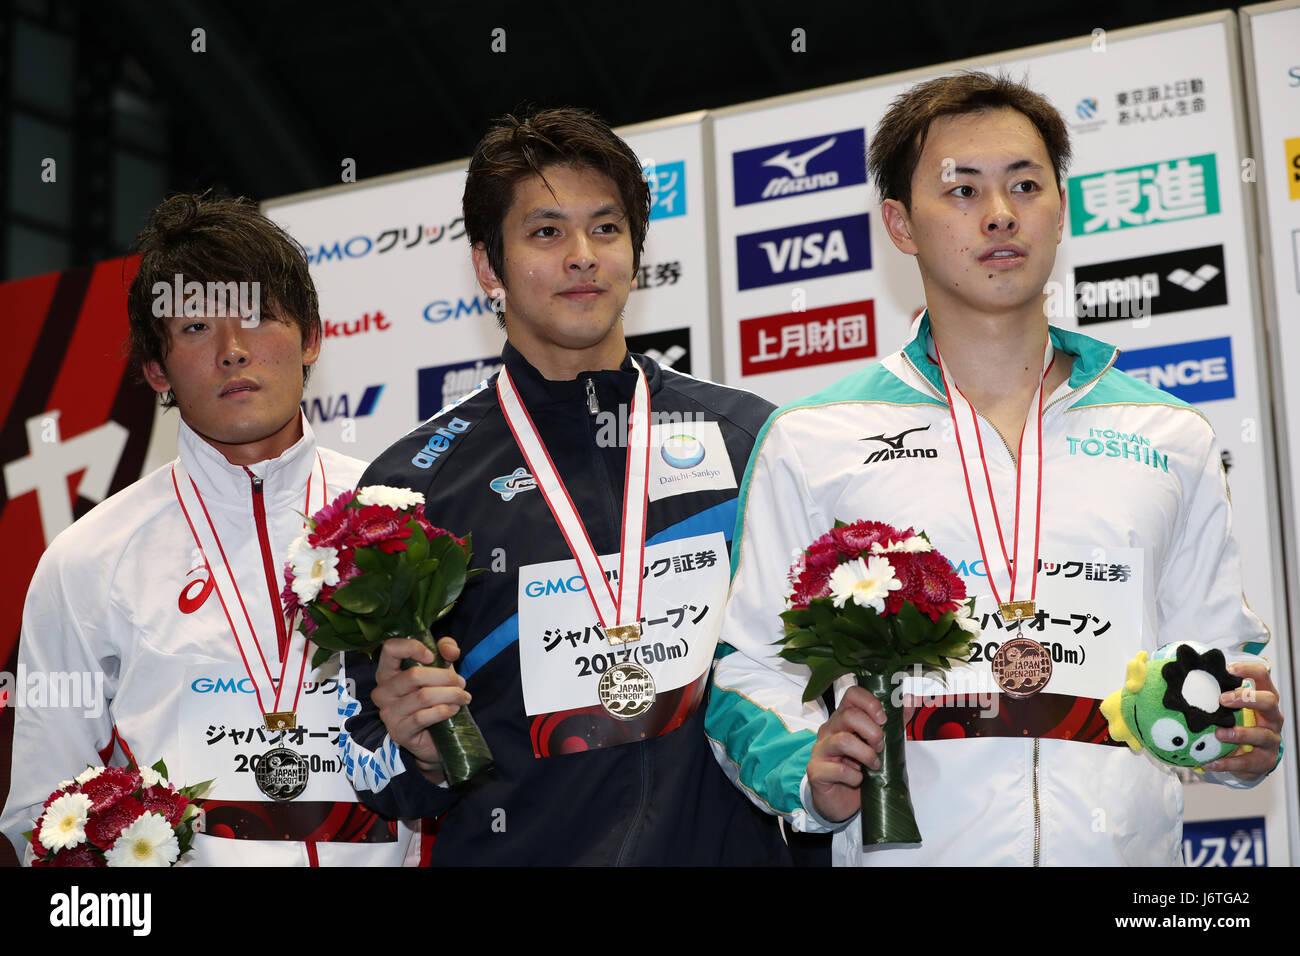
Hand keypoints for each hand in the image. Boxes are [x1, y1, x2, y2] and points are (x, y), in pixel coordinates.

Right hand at [372, 636, 470, 784]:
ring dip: (450, 694)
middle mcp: (382, 691)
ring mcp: (388, 713)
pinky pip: (423, 717)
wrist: (434, 737)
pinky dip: (443, 711)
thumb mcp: (440, 668)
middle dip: (445, 677)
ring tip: (463, 697)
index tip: (433, 656)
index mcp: (387, 672)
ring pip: (423, 696)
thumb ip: (446, 651)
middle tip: (461, 683)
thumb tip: (450, 650)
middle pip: (414, 675)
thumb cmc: (434, 696)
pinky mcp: (398, 732)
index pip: (390, 649)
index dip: (413, 647)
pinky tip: (454, 709)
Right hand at [807, 686, 887, 823]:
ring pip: (843, 741)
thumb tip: (909, 701)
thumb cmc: (859, 769)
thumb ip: (894, 723)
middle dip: (872, 731)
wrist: (841, 801)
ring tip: (874, 765)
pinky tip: (858, 780)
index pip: (852, 694)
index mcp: (843, 718)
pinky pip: (838, 770)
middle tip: (880, 747)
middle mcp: (829, 730)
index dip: (870, 703)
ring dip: (866, 754)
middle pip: (848, 715)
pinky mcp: (816, 771)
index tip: (883, 719)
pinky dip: (855, 776)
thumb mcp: (877, 744)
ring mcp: (820, 750)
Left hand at [1203, 661, 1284, 780]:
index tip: (1228, 670)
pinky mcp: (1264, 761)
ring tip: (1218, 734)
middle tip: (1223, 699)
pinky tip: (1209, 762)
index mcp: (1263, 699)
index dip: (1248, 670)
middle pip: (1269, 702)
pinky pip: (1247, 762)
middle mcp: (1272, 717)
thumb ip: (1215, 695)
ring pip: (1262, 735)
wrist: (1249, 758)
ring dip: (1239, 733)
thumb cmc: (1238, 725)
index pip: (1263, 676)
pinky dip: (1227, 763)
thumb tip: (1179, 676)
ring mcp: (1271, 739)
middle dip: (1247, 698)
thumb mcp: (1230, 708)